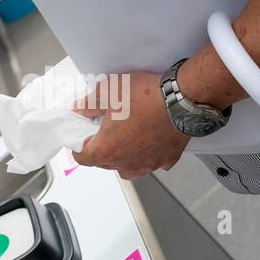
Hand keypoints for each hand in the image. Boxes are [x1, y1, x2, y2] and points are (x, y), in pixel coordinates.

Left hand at [71, 71, 189, 179]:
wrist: (180, 98)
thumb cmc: (146, 96)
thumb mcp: (107, 91)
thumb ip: (88, 104)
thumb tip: (78, 110)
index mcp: (107, 150)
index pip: (82, 158)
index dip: (79, 146)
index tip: (83, 136)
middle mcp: (126, 163)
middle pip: (104, 163)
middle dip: (102, 148)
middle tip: (107, 128)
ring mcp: (148, 164)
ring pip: (128, 168)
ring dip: (124, 156)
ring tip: (128, 136)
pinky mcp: (166, 160)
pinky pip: (152, 162)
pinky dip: (149, 154)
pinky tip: (150, 138)